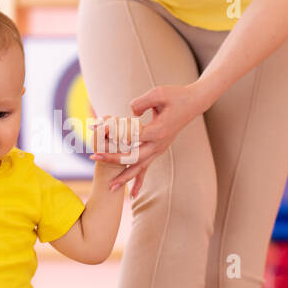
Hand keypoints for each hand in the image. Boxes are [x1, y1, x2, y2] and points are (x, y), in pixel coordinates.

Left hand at [89, 83, 205, 198]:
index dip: (113, 132)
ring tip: (110, 187)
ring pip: (139, 167)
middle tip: (94, 157)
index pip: (131, 135)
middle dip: (112, 158)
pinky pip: (147, 168)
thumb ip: (141, 103)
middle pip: (132, 156)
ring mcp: (159, 149)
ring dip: (124, 177)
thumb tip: (130, 114)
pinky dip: (138, 181)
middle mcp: (159, 144)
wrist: (194, 103)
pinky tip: (132, 195)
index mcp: (158, 131)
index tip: (97, 129)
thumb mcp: (159, 93)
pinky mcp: (158, 150)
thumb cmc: (176, 96)